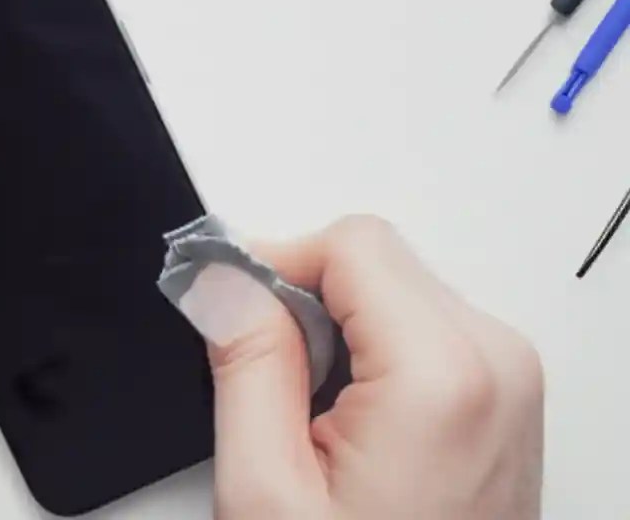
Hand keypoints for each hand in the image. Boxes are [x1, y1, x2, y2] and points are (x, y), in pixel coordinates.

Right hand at [195, 216, 543, 519]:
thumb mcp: (267, 488)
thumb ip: (245, 364)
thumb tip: (222, 281)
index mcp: (441, 376)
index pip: (352, 244)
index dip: (275, 262)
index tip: (229, 307)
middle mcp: (497, 365)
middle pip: (377, 262)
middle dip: (304, 301)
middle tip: (264, 379)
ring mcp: (511, 382)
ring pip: (397, 291)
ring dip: (336, 332)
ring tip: (309, 416)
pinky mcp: (504, 398)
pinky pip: (424, 330)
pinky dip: (371, 355)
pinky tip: (346, 422)